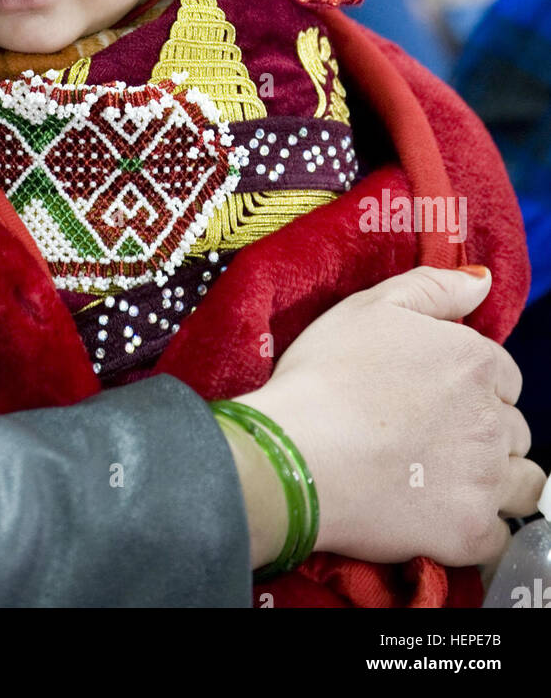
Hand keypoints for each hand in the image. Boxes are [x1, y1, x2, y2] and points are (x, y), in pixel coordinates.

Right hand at [234, 266, 544, 568]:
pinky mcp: (470, 533)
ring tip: (445, 481)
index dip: (470, 384)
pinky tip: (440, 518)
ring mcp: (486, 480)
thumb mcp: (370, 307)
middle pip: (513, 429)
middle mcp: (493, 420)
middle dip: (483, 432)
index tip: (432, 396)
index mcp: (475, 362)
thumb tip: (482, 281)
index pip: (504, 376)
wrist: (295, 454)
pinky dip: (477, 530)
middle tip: (429, 438)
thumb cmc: (325, 374)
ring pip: (523, 483)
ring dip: (497, 481)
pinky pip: (499, 537)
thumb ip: (435, 287)